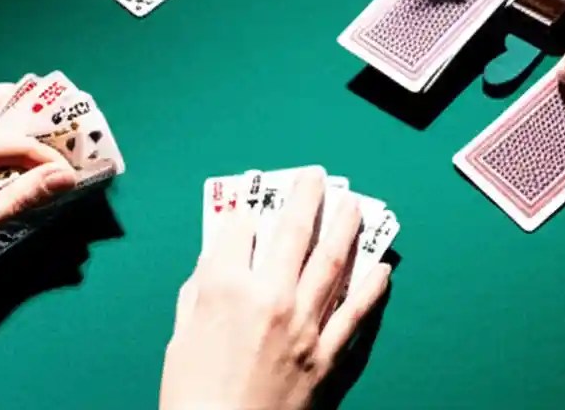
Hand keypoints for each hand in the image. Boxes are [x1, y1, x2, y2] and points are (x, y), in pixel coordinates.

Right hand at [161, 168, 390, 409]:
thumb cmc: (192, 398)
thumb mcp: (181, 338)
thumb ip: (199, 293)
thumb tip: (218, 261)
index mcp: (226, 290)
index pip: (240, 231)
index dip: (245, 213)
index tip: (253, 207)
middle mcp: (271, 299)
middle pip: (294, 232)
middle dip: (307, 197)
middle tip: (319, 177)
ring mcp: (307, 329)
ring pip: (335, 264)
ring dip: (347, 228)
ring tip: (356, 205)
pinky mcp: (331, 360)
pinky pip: (360, 317)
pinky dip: (375, 290)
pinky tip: (383, 269)